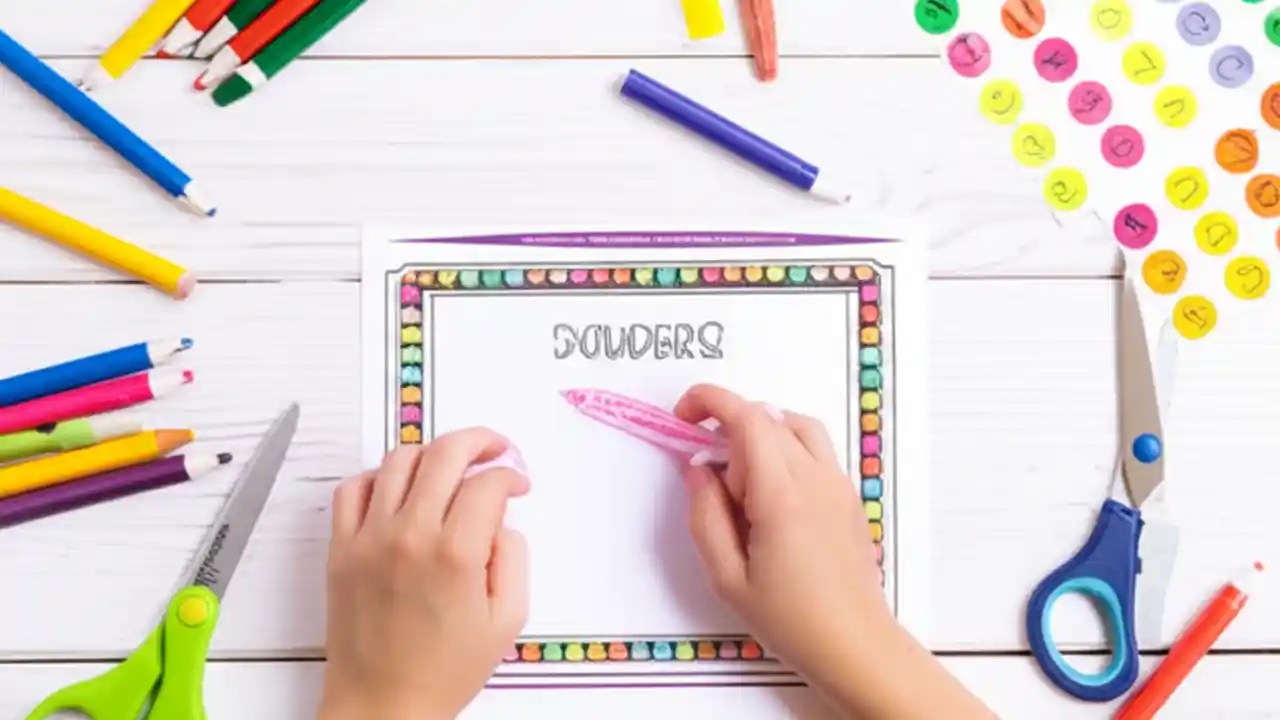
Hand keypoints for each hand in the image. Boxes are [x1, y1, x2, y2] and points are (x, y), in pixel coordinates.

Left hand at [319, 429, 529, 719]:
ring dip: (432, 451)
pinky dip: (379, 475)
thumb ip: (513, 558)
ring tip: (450, 463)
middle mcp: (410, 536)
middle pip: (446, 453)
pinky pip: (353, 488)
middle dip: (479, 441)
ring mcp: (370, 538)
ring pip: (400, 459)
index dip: (511, 475)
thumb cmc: (442, 673)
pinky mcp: (341, 548)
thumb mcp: (507, 620)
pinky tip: (398, 486)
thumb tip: (500, 521)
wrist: (383, 705)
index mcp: (456, 554)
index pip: (488, 483)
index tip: (516, 484)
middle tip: (494, 448)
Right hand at [676, 384, 993, 718]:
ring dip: (761, 433)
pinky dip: (785, 449)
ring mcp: (838, 484)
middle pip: (768, 418)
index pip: (747, 418)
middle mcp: (815, 478)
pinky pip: (814, 449)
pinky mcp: (848, 496)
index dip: (710, 402)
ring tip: (742, 482)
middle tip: (711, 479)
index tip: (683, 414)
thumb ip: (705, 516)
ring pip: (796, 425)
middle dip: (729, 431)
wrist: (854, 645)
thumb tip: (697, 470)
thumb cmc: (791, 620)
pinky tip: (770, 497)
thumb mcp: (728, 577)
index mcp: (781, 495)